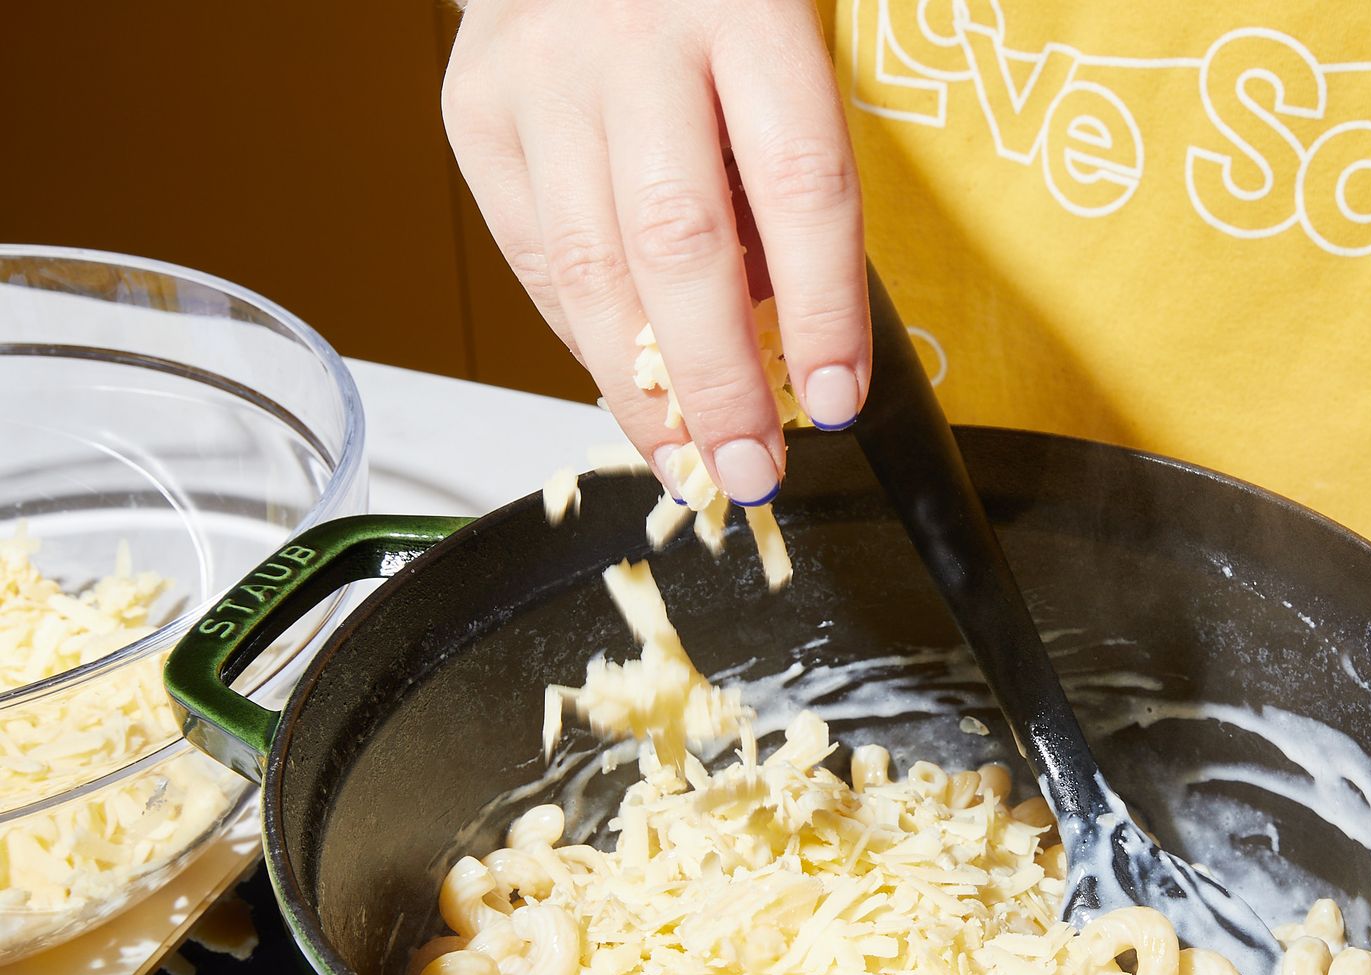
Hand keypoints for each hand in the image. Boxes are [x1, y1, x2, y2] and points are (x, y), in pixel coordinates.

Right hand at [442, 0, 868, 502]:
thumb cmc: (707, 17)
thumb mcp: (778, 72)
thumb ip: (786, 195)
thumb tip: (793, 360)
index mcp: (746, 10)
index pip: (798, 184)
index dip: (822, 310)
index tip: (835, 402)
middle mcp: (631, 36)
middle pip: (677, 242)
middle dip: (718, 383)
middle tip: (751, 471)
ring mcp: (538, 75)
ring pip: (588, 270)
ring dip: (642, 395)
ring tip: (688, 465)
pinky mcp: (474, 111)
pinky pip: (533, 262)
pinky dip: (585, 343)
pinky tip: (629, 390)